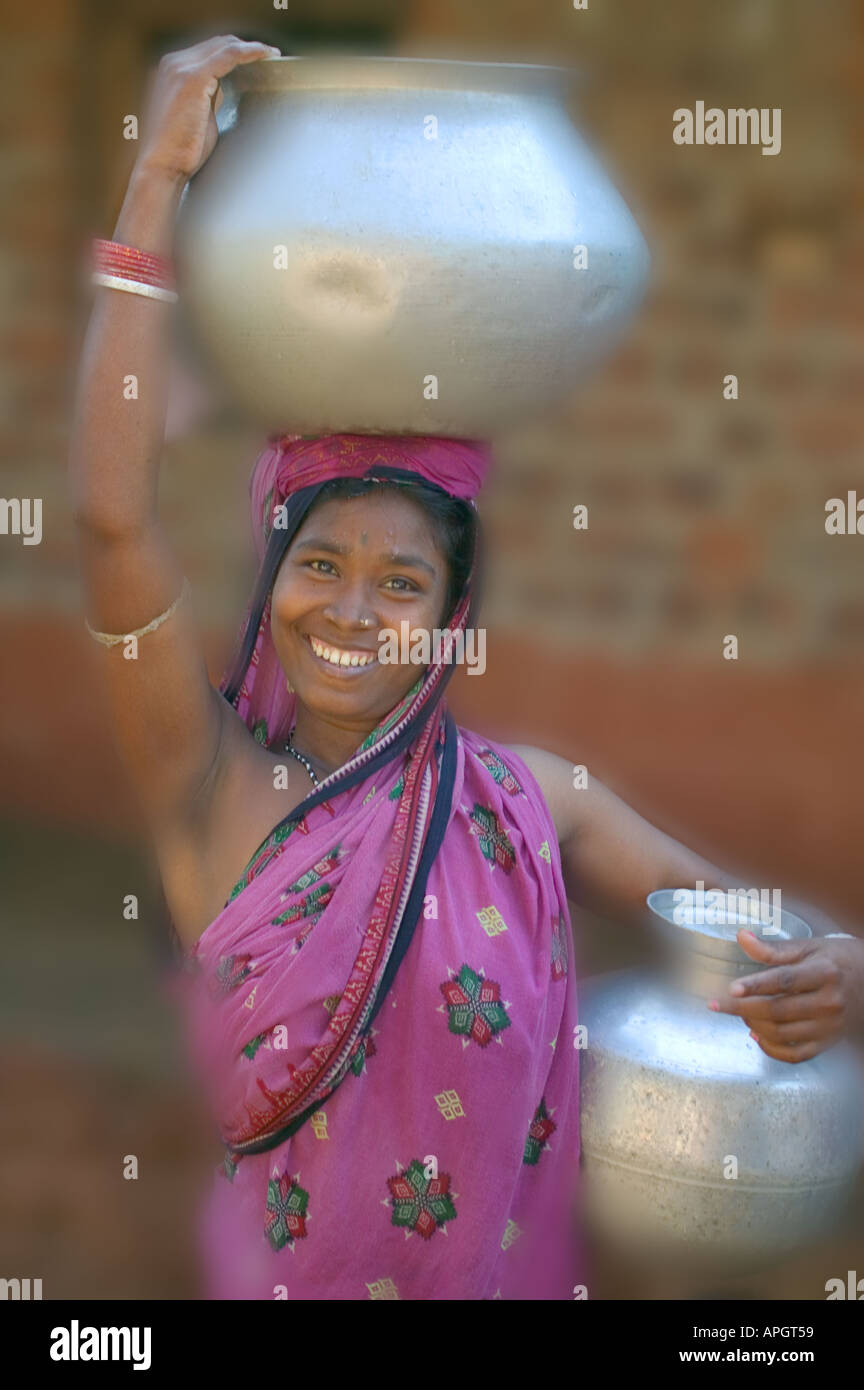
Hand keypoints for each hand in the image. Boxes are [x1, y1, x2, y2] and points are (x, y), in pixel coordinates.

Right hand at [135, 35, 279, 183]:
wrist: (162, 167)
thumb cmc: (180, 151)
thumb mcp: (197, 115)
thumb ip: (208, 97)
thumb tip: (223, 90)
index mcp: (172, 70)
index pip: (208, 50)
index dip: (235, 51)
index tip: (259, 58)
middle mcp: (174, 63)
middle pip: (217, 44)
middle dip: (245, 47)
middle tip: (271, 56)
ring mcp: (181, 68)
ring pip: (224, 45)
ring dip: (251, 48)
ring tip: (273, 54)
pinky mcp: (193, 78)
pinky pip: (229, 55)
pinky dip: (250, 52)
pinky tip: (267, 55)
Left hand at [710, 929, 863, 1061]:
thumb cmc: (837, 960)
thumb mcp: (809, 947)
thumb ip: (774, 948)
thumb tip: (742, 937)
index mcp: (824, 973)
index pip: (784, 981)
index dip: (756, 985)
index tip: (731, 988)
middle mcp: (828, 1002)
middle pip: (778, 1010)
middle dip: (742, 1008)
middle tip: (717, 1004)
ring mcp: (829, 1027)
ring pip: (782, 1034)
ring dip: (753, 1025)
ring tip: (738, 1013)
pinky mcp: (828, 1043)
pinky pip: (795, 1055)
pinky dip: (771, 1049)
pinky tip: (756, 1035)